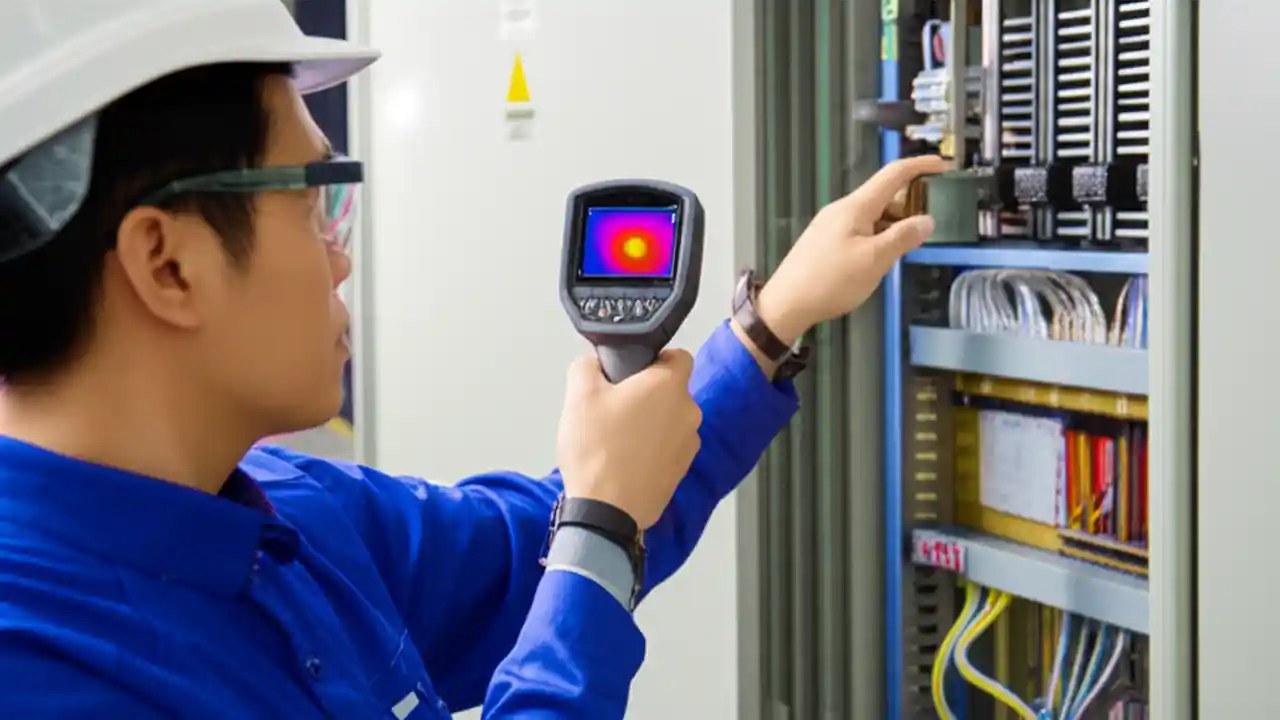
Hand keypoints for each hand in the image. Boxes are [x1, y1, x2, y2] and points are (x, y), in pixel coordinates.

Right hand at [555, 349, 701, 528]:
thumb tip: (592, 363)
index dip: (655, 358)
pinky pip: (668, 448)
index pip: (678, 355)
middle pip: (671, 390)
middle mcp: (688, 412)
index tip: (633, 371)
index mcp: (669, 385)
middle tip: (614, 406)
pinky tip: (625, 459)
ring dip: (650, 423)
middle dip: (646, 394)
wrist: (607, 510)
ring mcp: (689, 444)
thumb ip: (586, 366)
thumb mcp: (579, 396)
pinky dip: (652, 449)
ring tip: (616, 437)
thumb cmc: (597, 452)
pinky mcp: (681, 471)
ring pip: (670, 420)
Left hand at [751, 155, 950, 345]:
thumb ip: (903, 237)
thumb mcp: (874, 260)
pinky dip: (878, 236)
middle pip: (884, 196)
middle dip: (910, 204)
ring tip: (909, 245)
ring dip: (894, 224)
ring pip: (872, 216)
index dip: (920, 166)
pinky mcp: (826, 243)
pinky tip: (883, 257)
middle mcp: (842, 210)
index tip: (942, 165)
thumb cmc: (829, 281)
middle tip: (930, 222)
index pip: (893, 174)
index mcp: (856, 206)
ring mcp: (832, 226)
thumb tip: (927, 221)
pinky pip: (860, 230)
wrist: (786, 304)